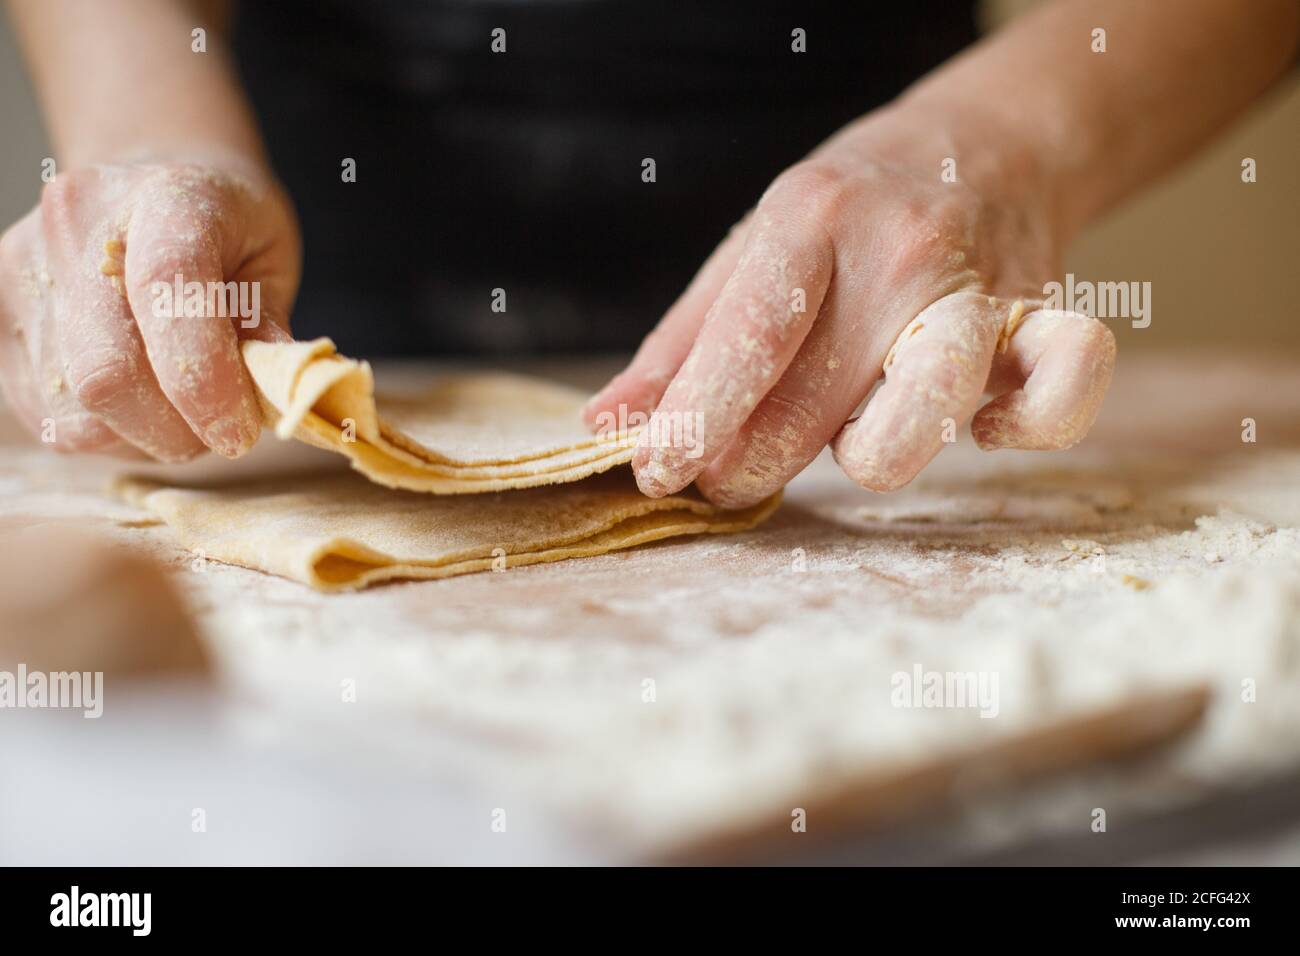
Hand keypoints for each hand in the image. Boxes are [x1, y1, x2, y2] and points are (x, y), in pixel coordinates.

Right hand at [0, 158, 299, 460]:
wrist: (145, 186)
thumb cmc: (224, 227)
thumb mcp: (271, 257)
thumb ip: (268, 326)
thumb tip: (270, 396)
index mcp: (164, 197)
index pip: (170, 289)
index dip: (204, 377)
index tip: (239, 431)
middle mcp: (73, 227)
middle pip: (106, 371)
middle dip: (175, 430)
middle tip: (220, 432)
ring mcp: (22, 272)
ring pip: (76, 409)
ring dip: (143, 437)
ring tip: (183, 409)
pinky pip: (50, 417)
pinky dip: (107, 432)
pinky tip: (140, 403)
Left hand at [584, 103, 1115, 506]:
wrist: (984, 148)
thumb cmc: (847, 214)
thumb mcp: (751, 248)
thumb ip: (681, 344)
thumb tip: (607, 428)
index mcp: (814, 218)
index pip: (750, 337)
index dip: (696, 418)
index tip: (656, 473)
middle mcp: (901, 254)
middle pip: (818, 401)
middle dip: (753, 463)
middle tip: (725, 473)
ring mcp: (983, 292)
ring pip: (926, 412)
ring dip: (867, 457)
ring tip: (841, 441)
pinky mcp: (1048, 327)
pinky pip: (1058, 401)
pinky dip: (1018, 431)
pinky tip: (969, 428)